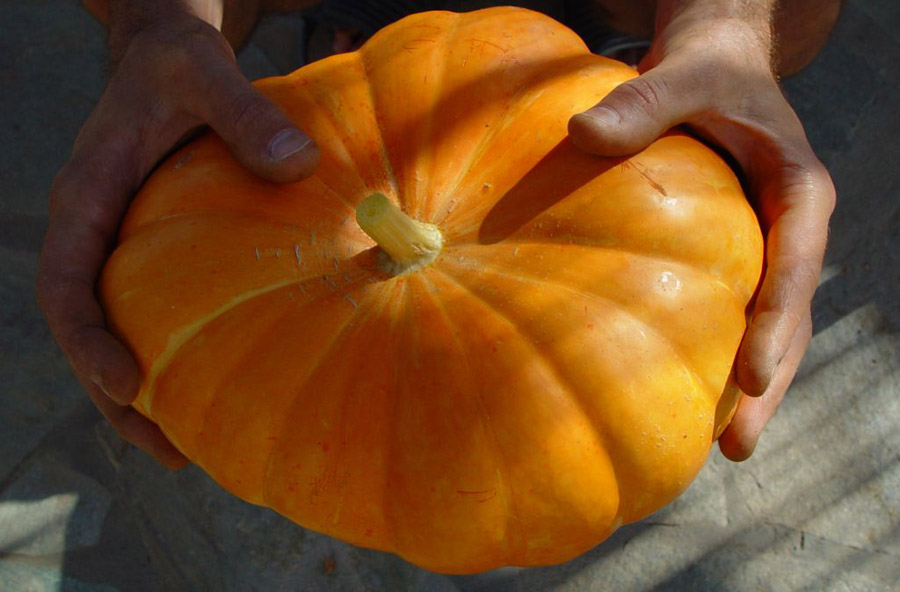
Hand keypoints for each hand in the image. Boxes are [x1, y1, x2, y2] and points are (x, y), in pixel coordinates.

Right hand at [36, 5, 318, 467]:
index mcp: (88, 196)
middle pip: (85, 331)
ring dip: (141, 394)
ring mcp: (121, 246)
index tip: (128, 387)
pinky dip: (173, 355)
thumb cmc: (177, 66)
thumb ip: (243, 113)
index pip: (66, 283)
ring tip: (186, 450)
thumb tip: (298, 163)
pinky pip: (152, 311)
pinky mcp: (152, 251)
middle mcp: (96, 231)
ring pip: (116, 332)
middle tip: (166, 451)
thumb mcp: (204, 73)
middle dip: (115, 396)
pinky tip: (216, 388)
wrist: (164, 57)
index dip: (88, 340)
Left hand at [568, 2, 835, 459]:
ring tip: (723, 448)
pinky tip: (685, 400)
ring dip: (751, 389)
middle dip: (769, 382)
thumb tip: (580, 133)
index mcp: (799, 190)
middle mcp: (793, 231)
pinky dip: (717, 356)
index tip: (749, 375)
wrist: (722, 66)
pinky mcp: (739, 259)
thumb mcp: (685, 73)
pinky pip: (735, 313)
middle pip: (791, 318)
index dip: (777, 321)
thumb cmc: (708, 71)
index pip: (797, 262)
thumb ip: (644, 101)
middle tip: (737, 445)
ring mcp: (768, 251)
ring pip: (771, 329)